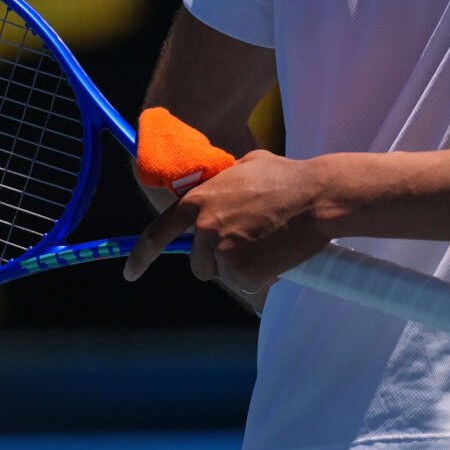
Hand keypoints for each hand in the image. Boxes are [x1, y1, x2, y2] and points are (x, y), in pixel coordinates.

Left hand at [123, 150, 329, 292]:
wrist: (318, 197)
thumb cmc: (287, 177)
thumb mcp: (246, 166)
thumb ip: (223, 181)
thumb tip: (219, 185)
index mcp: (198, 202)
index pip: (158, 234)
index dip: (141, 256)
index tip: (131, 272)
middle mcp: (204, 229)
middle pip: (199, 263)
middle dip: (217, 260)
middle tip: (249, 243)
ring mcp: (223, 253)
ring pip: (224, 274)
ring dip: (241, 267)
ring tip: (268, 244)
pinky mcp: (245, 274)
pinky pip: (248, 284)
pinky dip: (262, 276)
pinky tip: (278, 254)